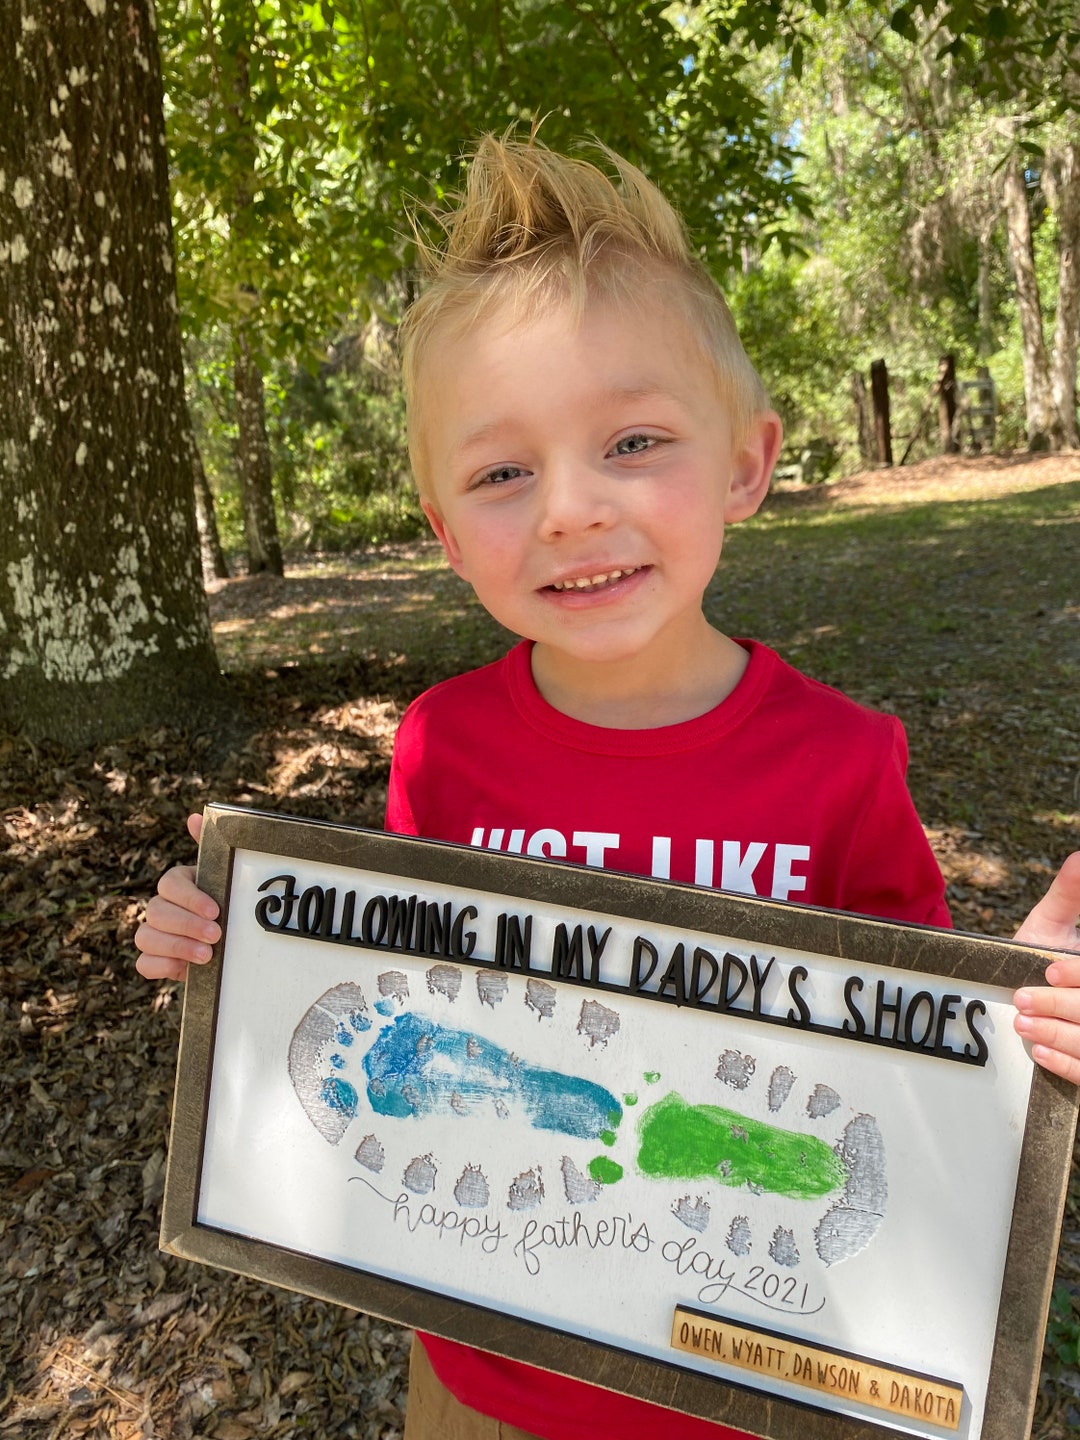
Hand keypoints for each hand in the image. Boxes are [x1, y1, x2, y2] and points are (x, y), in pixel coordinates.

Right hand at [134, 813, 219, 981]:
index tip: (216, 911)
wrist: (232, 942)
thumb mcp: (225, 877)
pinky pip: (143, 963)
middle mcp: (160, 906)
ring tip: (207, 955)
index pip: (170, 884)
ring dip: (176, 946)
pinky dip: (161, 966)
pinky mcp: (155, 960)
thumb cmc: (228, 902)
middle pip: (156, 912)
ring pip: (145, 937)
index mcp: (177, 883)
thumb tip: (196, 815)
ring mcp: (154, 934)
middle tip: (217, 935)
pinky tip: (185, 968)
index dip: (190, 898)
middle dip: (186, 925)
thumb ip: (211, 849)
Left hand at [1012, 851, 1079, 1084]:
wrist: (1013, 987)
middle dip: (1060, 1006)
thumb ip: (1068, 894)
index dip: (1079, 974)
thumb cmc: (1039, 953)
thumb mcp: (1051, 923)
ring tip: (1022, 1024)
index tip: (1049, 969)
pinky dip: (1066, 1064)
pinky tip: (1040, 1051)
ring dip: (1058, 1035)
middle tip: (1021, 1000)